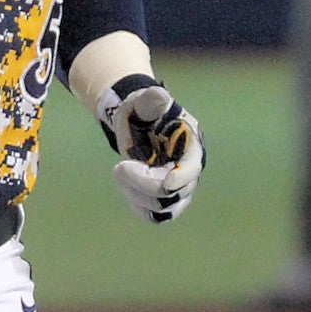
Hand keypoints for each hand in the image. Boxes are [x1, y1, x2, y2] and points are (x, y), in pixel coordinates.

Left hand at [107, 84, 204, 222]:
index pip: (192, 169)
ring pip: (162, 208)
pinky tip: (125, 183)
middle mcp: (189, 172)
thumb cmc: (143, 110)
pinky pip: (154, 215)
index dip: (181, 178)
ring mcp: (178, 189)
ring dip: (136, 193)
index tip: (165, 182)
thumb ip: (151, 100)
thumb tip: (158, 95)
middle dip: (143, 183)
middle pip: (173, 193)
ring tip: (119, 170)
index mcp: (191, 147)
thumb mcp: (144, 101)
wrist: (136, 123)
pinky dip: (137, 204)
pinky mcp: (163, 200)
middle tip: (119, 167)